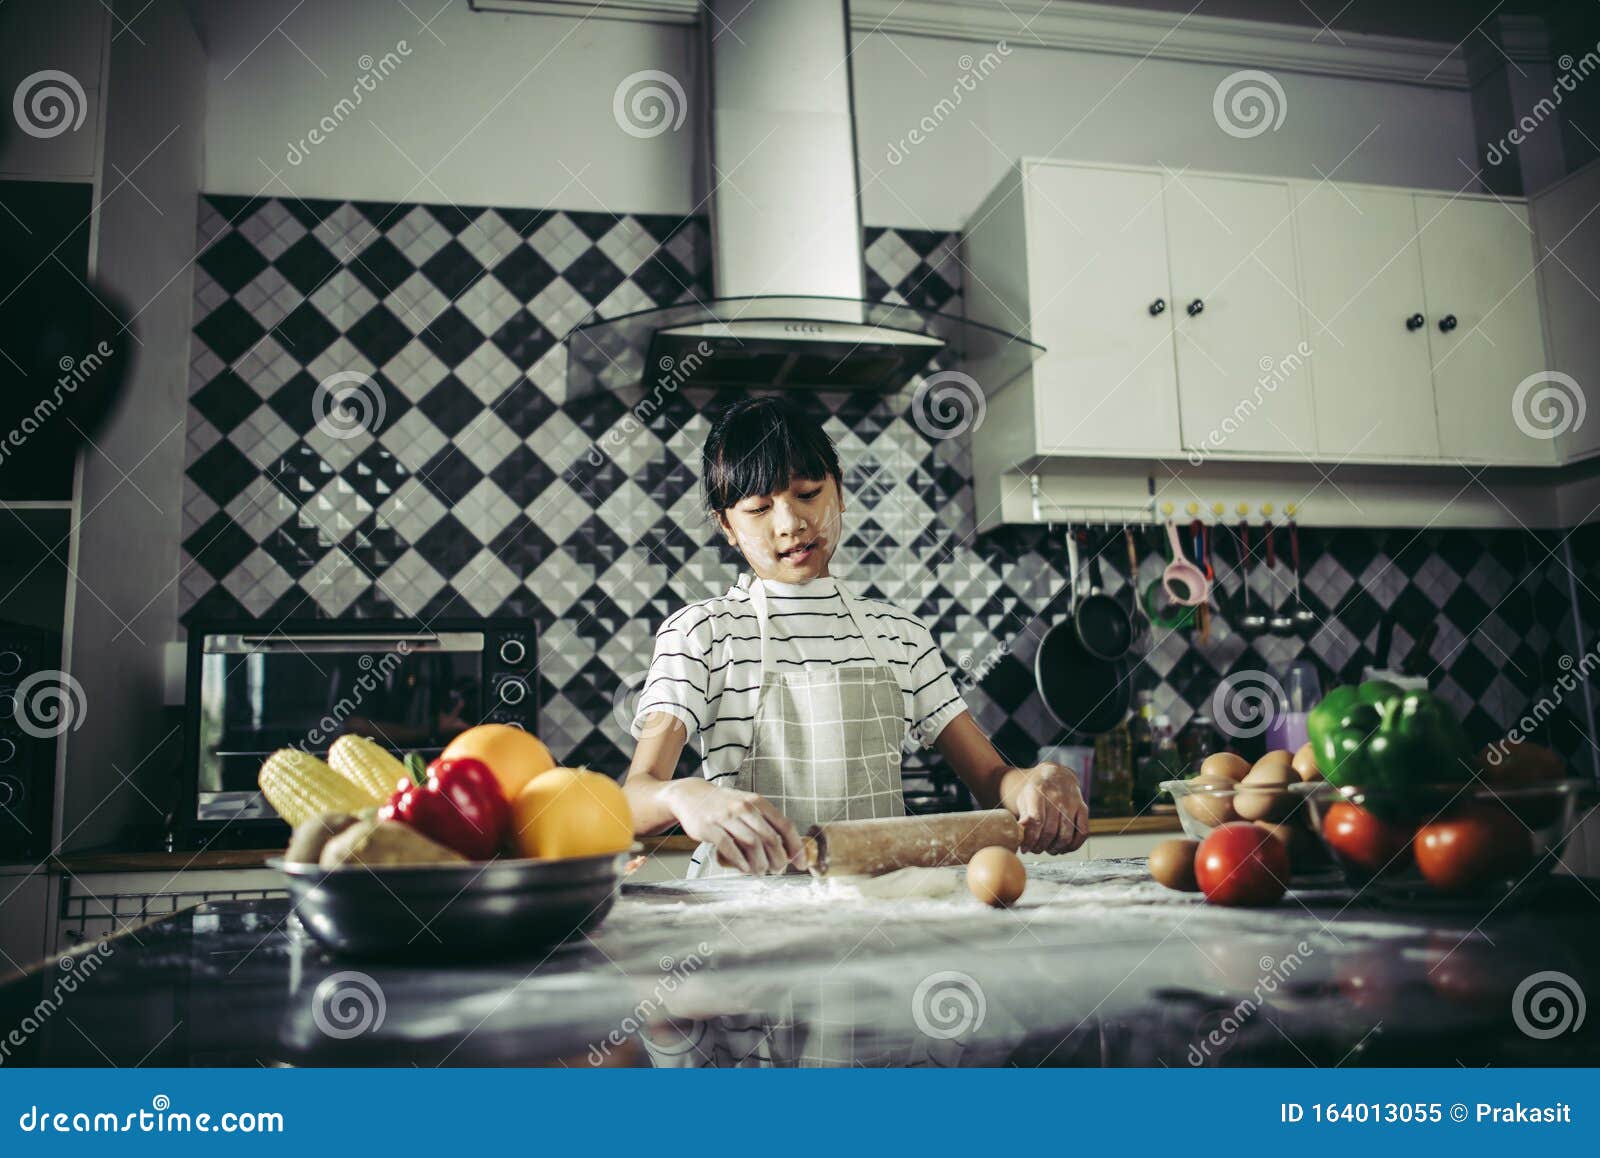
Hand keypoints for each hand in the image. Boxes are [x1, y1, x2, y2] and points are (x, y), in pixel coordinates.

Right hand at [666, 779, 805, 874]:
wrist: (691, 795)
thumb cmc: (724, 805)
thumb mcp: (747, 806)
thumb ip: (765, 822)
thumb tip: (788, 848)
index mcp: (757, 802)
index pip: (785, 825)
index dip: (796, 846)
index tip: (801, 862)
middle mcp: (744, 807)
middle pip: (770, 838)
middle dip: (778, 859)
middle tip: (778, 870)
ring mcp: (726, 817)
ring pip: (752, 844)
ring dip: (760, 863)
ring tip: (761, 872)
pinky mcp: (709, 827)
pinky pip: (729, 847)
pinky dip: (740, 861)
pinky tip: (745, 869)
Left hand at [1007, 763, 1088, 853]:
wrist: (1056, 775)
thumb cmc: (1036, 791)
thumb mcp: (1024, 799)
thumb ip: (1023, 817)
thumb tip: (1018, 833)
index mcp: (1038, 793)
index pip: (1036, 820)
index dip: (1030, 839)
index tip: (1025, 848)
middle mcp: (1057, 797)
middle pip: (1050, 831)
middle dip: (1041, 846)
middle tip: (1035, 849)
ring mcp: (1072, 803)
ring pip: (1066, 835)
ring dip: (1055, 848)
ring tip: (1047, 849)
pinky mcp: (1083, 808)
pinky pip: (1082, 833)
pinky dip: (1073, 846)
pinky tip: (1063, 848)